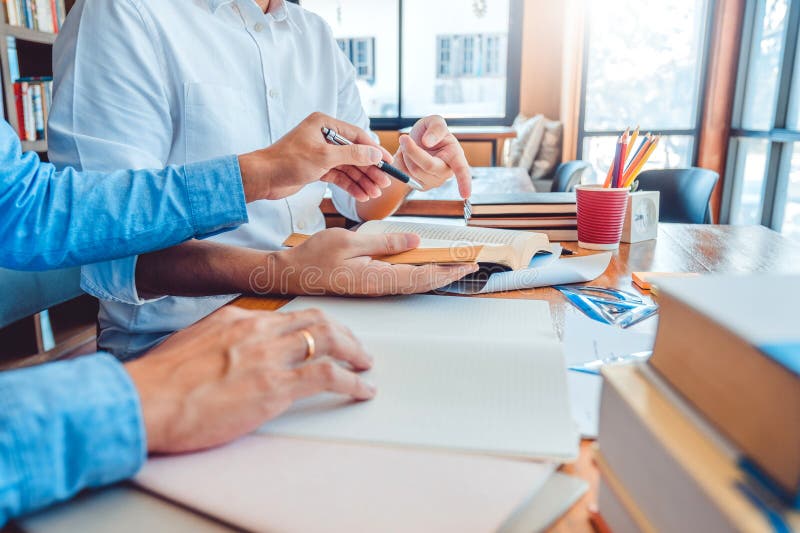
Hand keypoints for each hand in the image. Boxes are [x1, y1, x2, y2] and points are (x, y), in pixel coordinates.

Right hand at [125, 306, 375, 453]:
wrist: (145, 399)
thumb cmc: (159, 381)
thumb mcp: (192, 343)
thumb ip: (219, 339)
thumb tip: (232, 349)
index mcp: (238, 318)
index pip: (289, 314)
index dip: (314, 324)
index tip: (325, 333)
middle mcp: (258, 330)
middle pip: (316, 320)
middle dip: (343, 332)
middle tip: (355, 346)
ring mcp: (269, 356)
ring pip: (328, 339)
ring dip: (354, 351)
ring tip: (365, 364)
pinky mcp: (275, 386)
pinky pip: (327, 375)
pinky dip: (352, 381)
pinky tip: (362, 389)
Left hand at [237, 112, 393, 202]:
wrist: (262, 178)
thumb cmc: (287, 162)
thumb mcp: (324, 157)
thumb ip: (352, 154)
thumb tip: (375, 153)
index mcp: (324, 124)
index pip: (357, 136)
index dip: (375, 150)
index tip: (389, 163)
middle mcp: (324, 136)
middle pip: (355, 153)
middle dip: (370, 170)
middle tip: (384, 183)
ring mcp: (321, 153)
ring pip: (348, 167)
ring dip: (362, 180)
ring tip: (375, 193)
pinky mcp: (317, 168)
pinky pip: (339, 176)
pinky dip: (350, 185)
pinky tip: (361, 195)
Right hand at [258, 228, 477, 295]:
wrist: (292, 273)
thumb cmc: (315, 256)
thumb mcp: (350, 241)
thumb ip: (384, 242)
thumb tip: (415, 240)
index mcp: (377, 278)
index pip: (422, 276)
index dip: (448, 271)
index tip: (468, 264)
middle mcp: (380, 287)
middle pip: (423, 283)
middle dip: (449, 274)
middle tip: (472, 264)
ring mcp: (375, 287)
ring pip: (414, 283)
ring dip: (437, 274)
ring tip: (456, 264)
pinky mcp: (370, 283)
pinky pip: (402, 280)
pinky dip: (420, 272)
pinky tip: (427, 265)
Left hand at [396, 115, 471, 198]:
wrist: (414, 143)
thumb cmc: (429, 132)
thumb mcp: (434, 121)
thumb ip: (436, 128)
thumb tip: (428, 142)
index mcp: (455, 156)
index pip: (462, 171)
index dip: (464, 182)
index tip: (465, 195)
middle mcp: (446, 172)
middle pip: (428, 166)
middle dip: (413, 151)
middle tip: (403, 137)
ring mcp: (433, 182)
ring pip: (414, 170)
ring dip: (406, 154)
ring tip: (408, 145)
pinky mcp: (419, 186)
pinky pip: (405, 174)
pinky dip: (401, 161)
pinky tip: (407, 156)